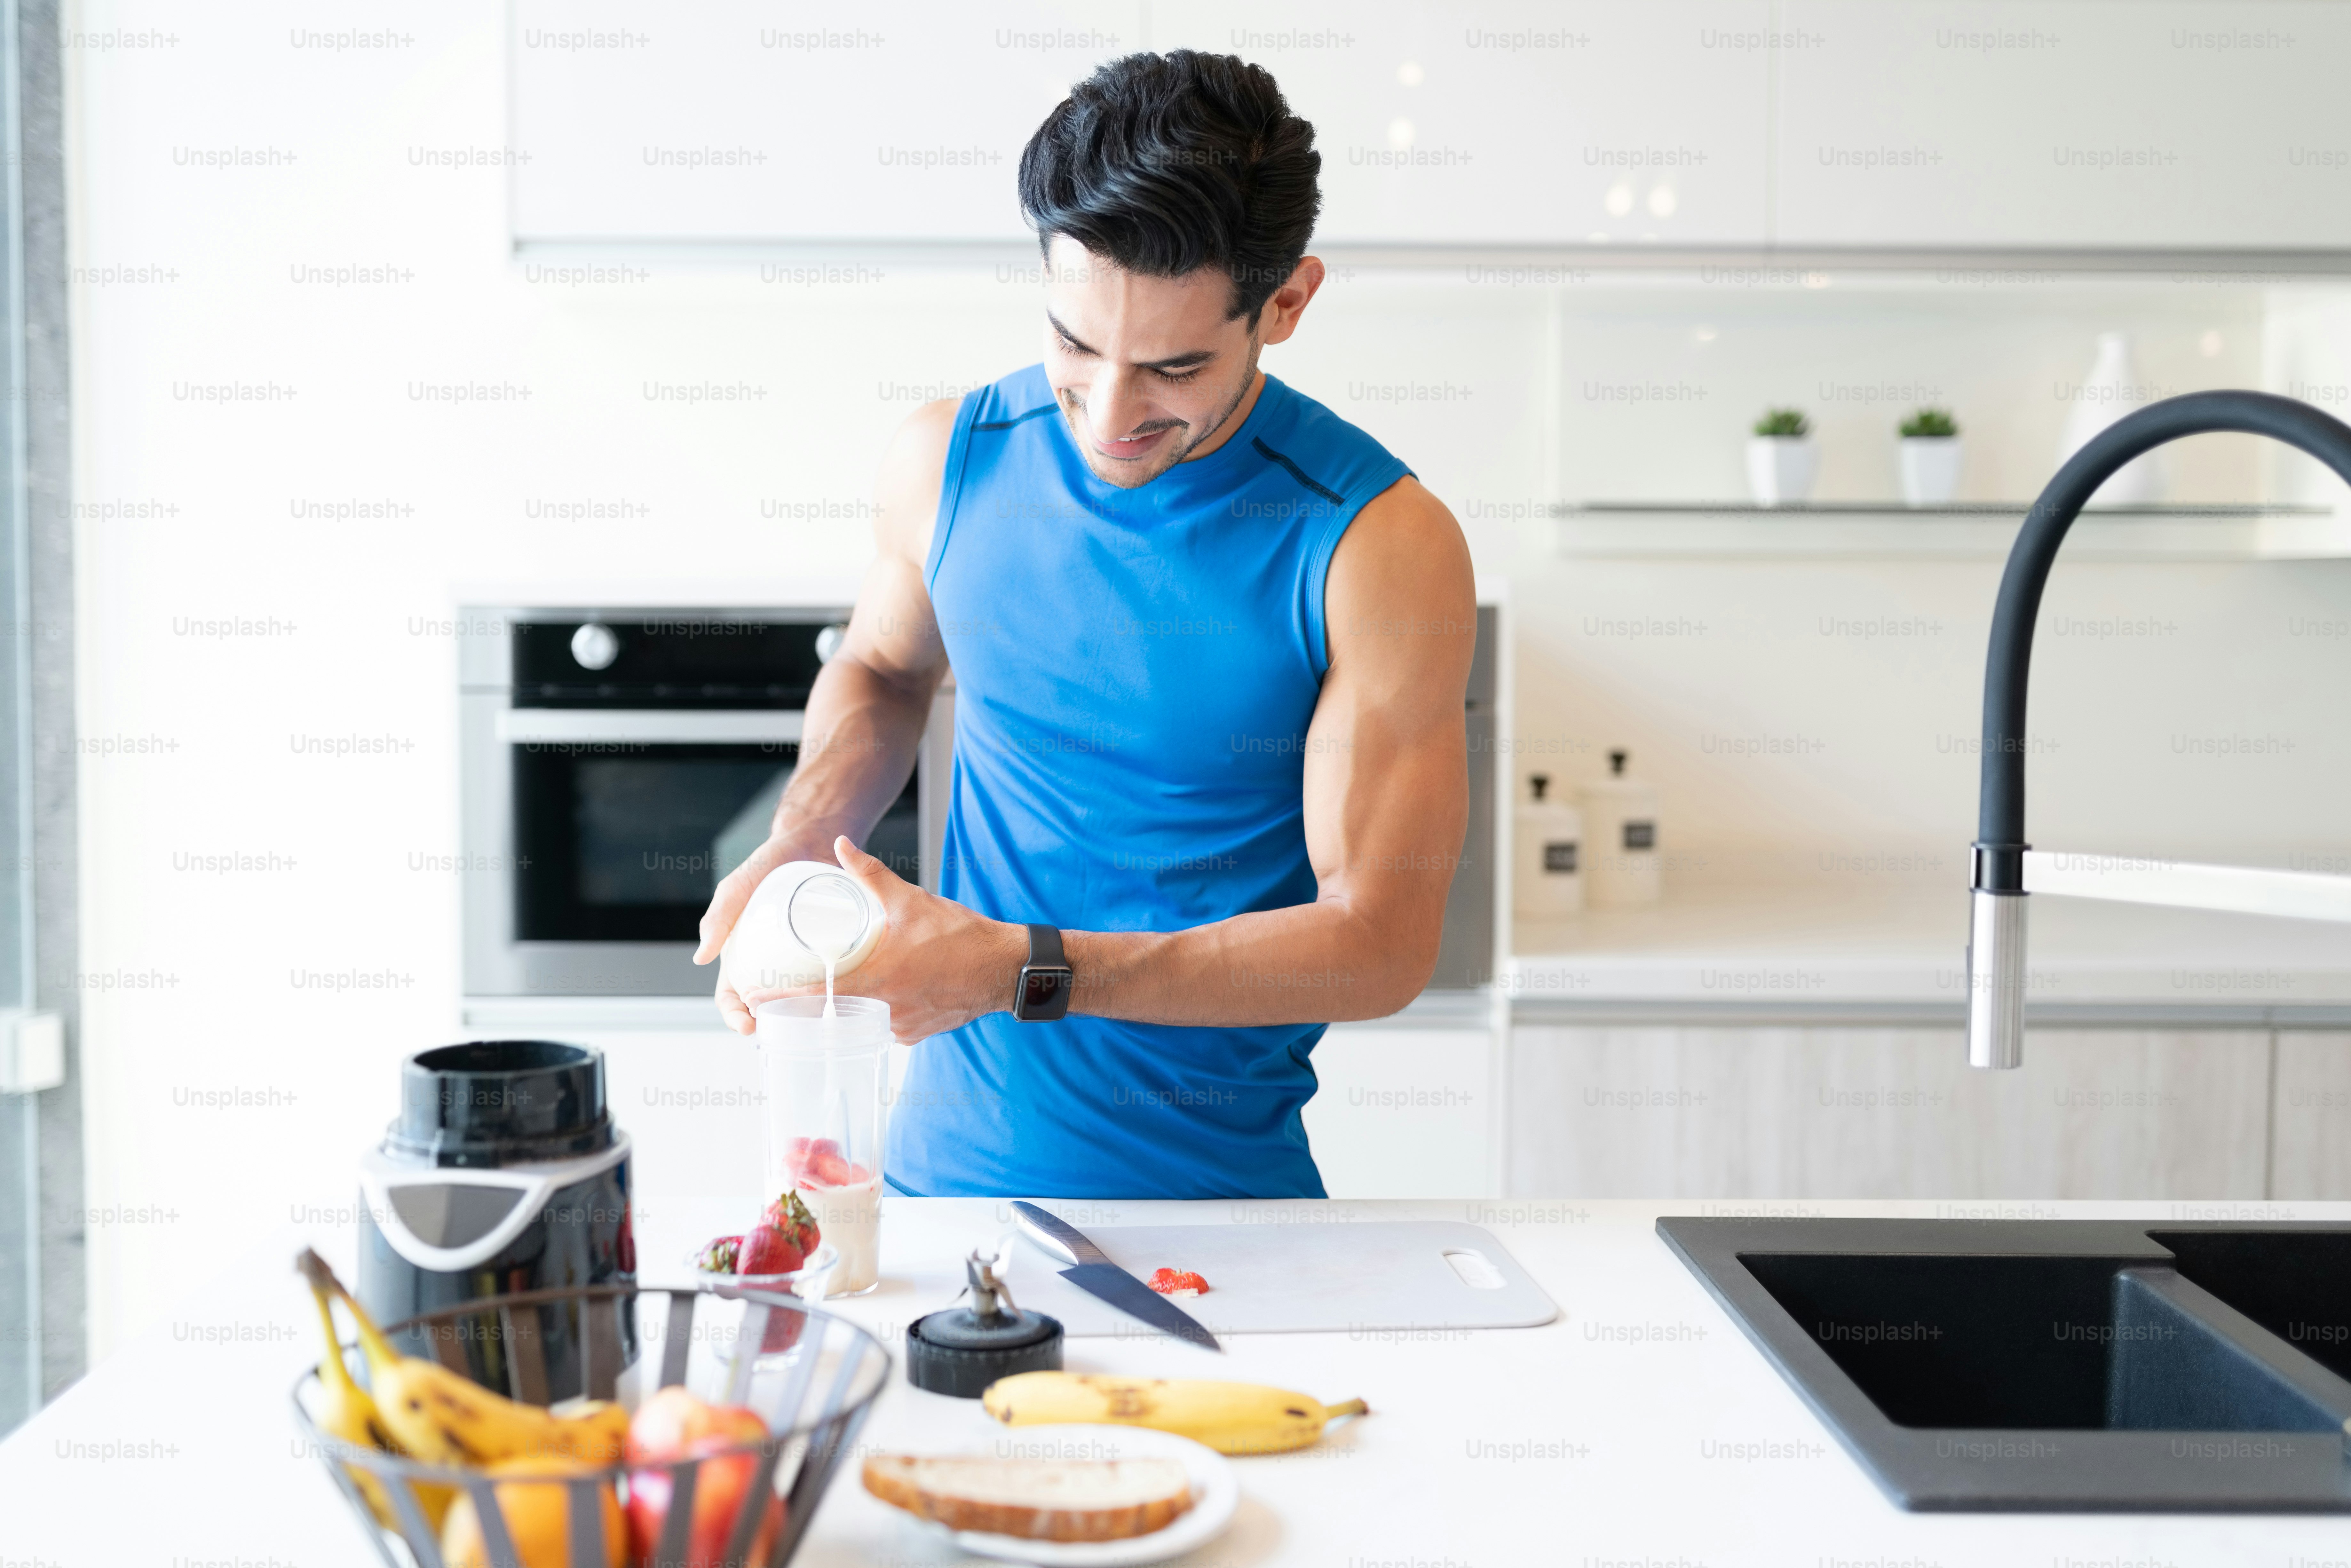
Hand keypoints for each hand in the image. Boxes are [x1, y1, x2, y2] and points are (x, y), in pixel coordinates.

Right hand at [695, 827, 847, 1035]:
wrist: (810, 841)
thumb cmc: (765, 864)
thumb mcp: (737, 888)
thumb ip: (718, 917)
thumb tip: (701, 959)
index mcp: (743, 954)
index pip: (732, 995)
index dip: (735, 1015)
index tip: (747, 1026)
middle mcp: (770, 960)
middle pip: (764, 1003)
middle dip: (769, 1023)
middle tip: (782, 1030)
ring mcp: (800, 958)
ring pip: (796, 996)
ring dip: (799, 1015)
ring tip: (809, 1025)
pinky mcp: (828, 951)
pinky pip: (826, 979)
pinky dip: (828, 995)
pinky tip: (838, 1005)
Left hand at [742, 835, 1024, 1043]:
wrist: (1005, 968)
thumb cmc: (961, 934)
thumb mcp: (910, 900)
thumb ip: (870, 873)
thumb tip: (841, 845)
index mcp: (878, 976)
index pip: (816, 995)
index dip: (780, 999)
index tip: (752, 1000)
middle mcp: (886, 1007)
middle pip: (830, 1017)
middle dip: (805, 1010)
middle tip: (783, 1000)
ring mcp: (902, 1026)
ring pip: (858, 1024)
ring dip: (842, 1013)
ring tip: (827, 998)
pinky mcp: (916, 1035)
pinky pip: (884, 1028)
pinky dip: (875, 1015)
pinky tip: (876, 1000)